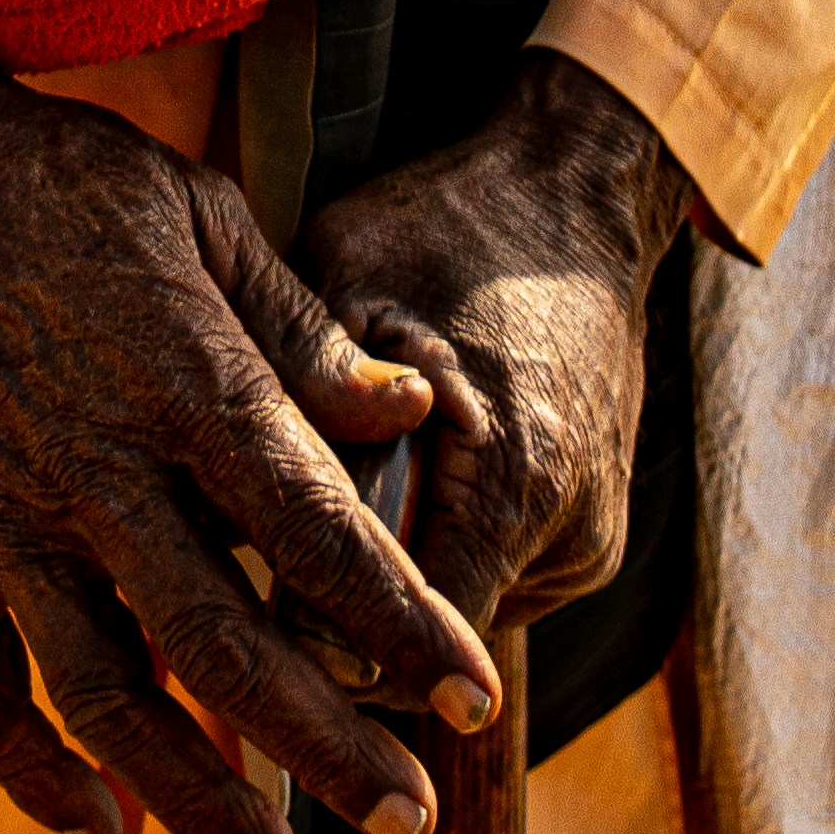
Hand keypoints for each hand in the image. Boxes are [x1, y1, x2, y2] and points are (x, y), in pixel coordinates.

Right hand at [0, 0, 502, 833]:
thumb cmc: (69, 190)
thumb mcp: (205, 220)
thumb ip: (305, 334)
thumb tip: (413, 420)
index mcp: (181, 379)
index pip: (314, 529)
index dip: (399, 624)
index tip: (473, 700)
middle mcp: (93, 466)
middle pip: (222, 643)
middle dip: (324, 748)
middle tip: (407, 821)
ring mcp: (0, 517)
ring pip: (103, 698)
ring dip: (191, 798)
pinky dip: (31, 778)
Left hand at [297, 52, 688, 639]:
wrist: (574, 189)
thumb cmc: (447, 227)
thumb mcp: (349, 287)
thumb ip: (306, 410)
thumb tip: (239, 526)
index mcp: (518, 484)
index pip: (402, 645)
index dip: (317, 631)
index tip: (251, 593)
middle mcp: (572, 536)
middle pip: (428, 637)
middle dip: (352, 596)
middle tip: (283, 523)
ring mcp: (592, 543)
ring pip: (459, 613)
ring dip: (400, 569)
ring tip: (351, 482)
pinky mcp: (595, 535)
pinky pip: (496, 577)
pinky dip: (442, 543)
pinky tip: (408, 473)